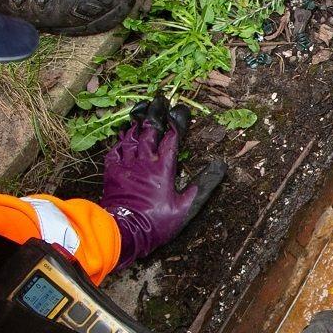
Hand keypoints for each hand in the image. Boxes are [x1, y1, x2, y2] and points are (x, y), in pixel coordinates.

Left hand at [101, 97, 224, 270]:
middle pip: (149, 130)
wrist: (124, 232)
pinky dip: (120, 140)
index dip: (177, 121)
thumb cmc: (157, 223)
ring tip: (140, 112)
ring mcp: (126, 165)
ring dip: (137, 123)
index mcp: (164, 168)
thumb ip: (202, 185)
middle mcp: (144, 162)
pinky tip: (123, 136)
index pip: (172, 137)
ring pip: (131, 137)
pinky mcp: (112, 172)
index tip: (181, 110)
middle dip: (155, 113)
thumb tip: (219, 166)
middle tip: (158, 100)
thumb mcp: (186, 208)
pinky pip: (115, 150)